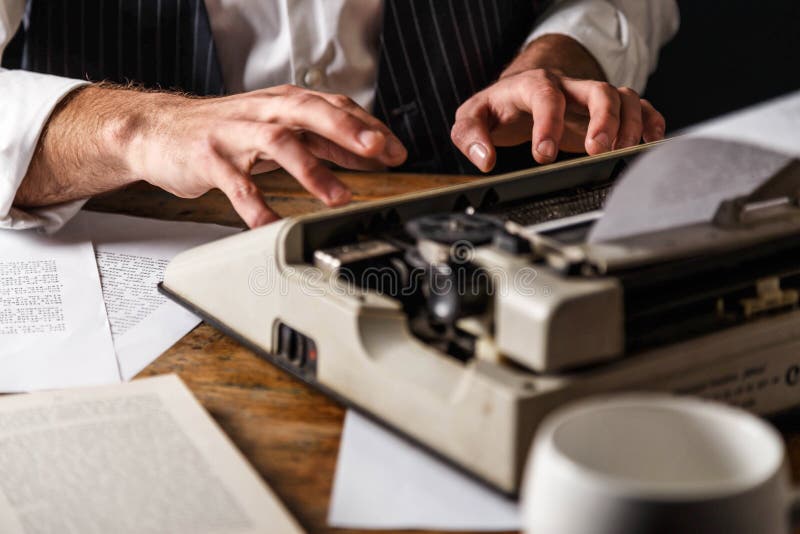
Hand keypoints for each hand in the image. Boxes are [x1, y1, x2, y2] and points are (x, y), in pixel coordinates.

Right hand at [128, 85, 406, 225]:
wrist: (159, 131)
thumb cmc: (225, 130)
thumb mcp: (278, 129)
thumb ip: (323, 141)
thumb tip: (370, 152)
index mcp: (283, 104)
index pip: (333, 106)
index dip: (367, 127)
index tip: (397, 150)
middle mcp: (262, 113)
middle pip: (309, 111)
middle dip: (346, 130)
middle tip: (377, 151)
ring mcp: (235, 134)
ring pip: (278, 142)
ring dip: (312, 169)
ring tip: (338, 197)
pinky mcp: (210, 160)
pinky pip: (238, 185)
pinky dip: (257, 208)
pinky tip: (273, 226)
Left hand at [450, 35, 664, 171]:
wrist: (517, 95)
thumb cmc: (498, 108)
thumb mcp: (472, 117)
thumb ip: (469, 136)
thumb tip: (484, 159)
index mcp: (532, 86)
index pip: (546, 97)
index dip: (549, 124)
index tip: (544, 155)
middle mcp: (567, 87)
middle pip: (597, 90)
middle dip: (603, 120)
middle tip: (597, 152)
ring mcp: (589, 97)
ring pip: (622, 98)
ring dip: (629, 125)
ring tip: (621, 152)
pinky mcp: (605, 110)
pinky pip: (638, 106)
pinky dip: (650, 122)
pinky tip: (650, 141)